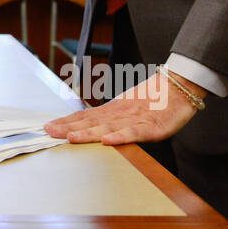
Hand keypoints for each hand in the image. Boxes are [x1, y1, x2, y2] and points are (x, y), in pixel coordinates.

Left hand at [43, 70, 204, 144]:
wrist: (179, 87)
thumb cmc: (154, 99)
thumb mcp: (128, 107)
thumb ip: (110, 117)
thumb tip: (89, 124)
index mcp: (113, 110)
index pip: (85, 116)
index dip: (66, 121)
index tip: (48, 126)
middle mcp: (119, 113)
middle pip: (91, 121)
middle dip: (69, 127)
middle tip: (49, 132)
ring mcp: (134, 119)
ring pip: (108, 127)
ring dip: (88, 133)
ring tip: (70, 137)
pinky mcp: (151, 126)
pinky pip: (134, 133)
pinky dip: (120, 137)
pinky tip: (107, 141)